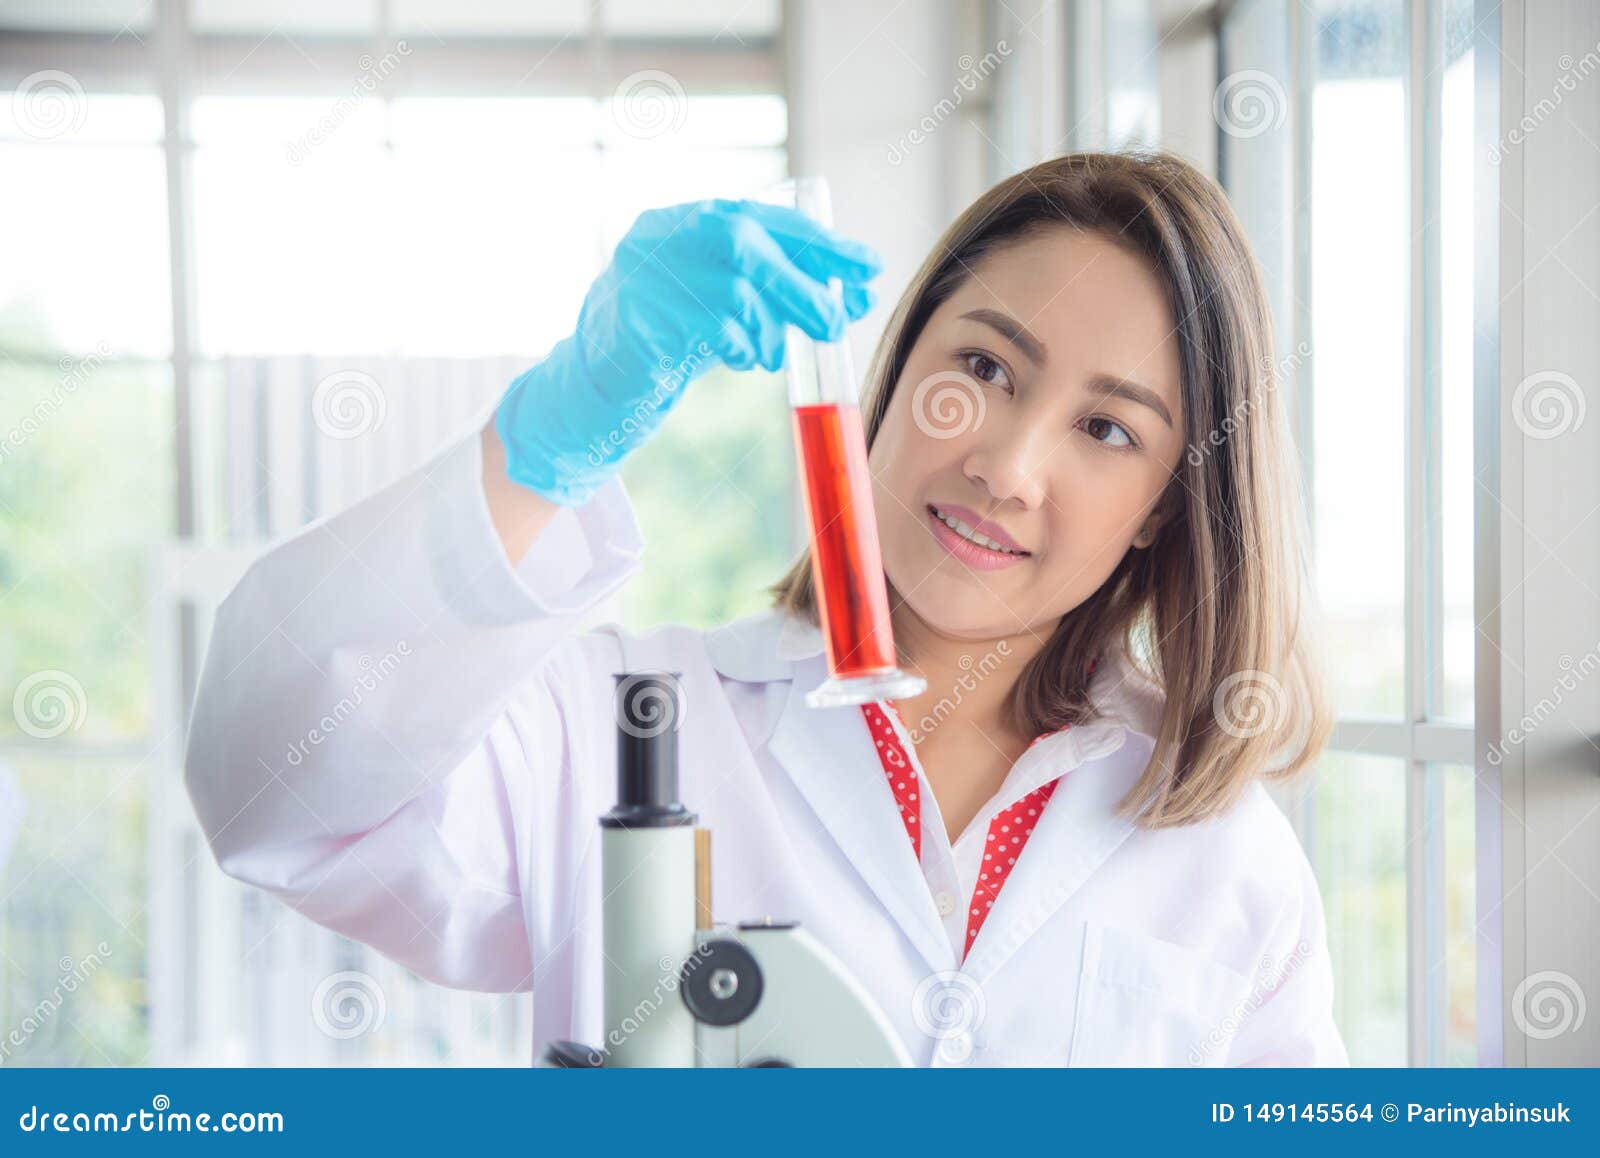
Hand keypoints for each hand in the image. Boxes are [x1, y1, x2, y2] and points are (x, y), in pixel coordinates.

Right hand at [495, 198, 881, 504]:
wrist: (599, 378)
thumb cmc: (675, 336)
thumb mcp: (728, 301)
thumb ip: (778, 290)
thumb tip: (854, 297)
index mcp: (689, 218)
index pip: (764, 218)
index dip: (820, 244)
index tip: (868, 267)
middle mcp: (663, 234)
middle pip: (745, 244)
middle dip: (802, 285)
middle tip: (836, 324)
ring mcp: (643, 275)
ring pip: (729, 291)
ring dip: (768, 328)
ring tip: (771, 353)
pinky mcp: (636, 320)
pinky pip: (706, 331)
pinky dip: (739, 347)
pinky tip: (741, 358)